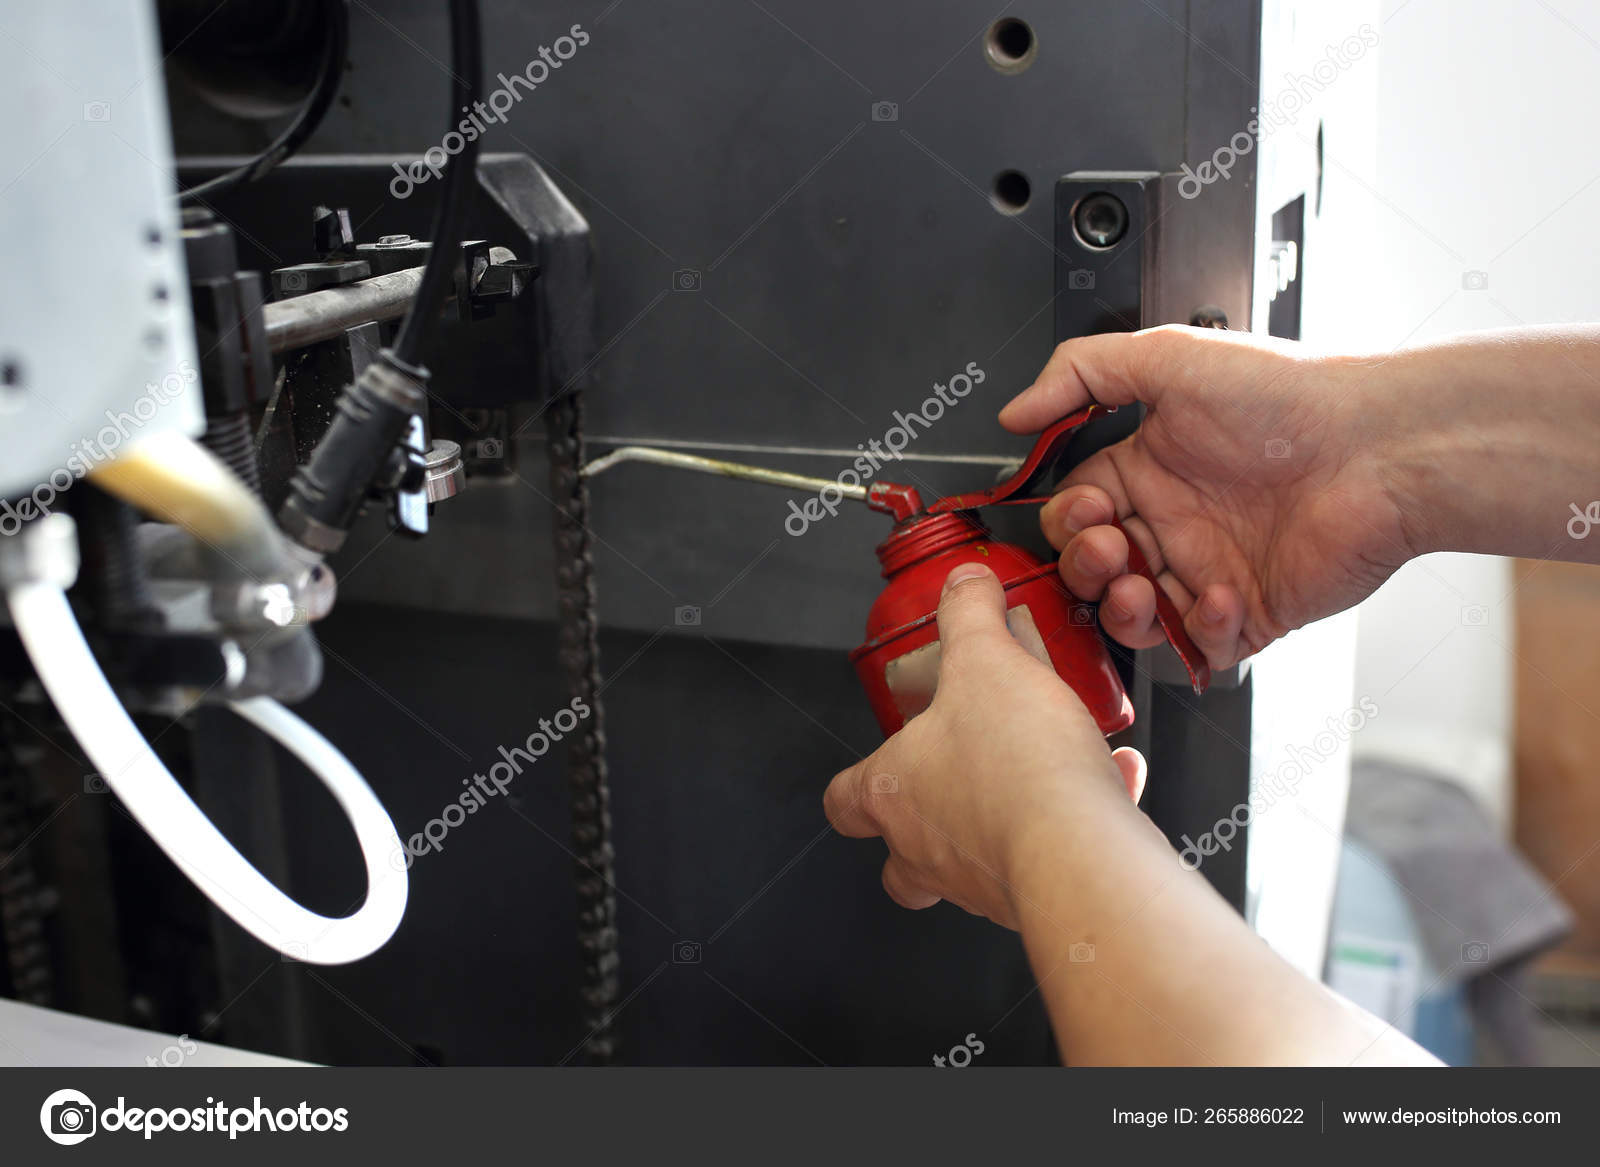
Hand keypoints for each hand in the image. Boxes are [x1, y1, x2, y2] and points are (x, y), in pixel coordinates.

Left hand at [822, 562, 1146, 927]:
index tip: (879, 758)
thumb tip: (965, 583)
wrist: (1077, 849)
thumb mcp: (986, 659)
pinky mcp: (1036, 896)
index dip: (855, 782)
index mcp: (892, 791)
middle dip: (926, 823)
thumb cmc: (1015, 767)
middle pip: (901, 856)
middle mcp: (925, 848)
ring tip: (1048, 766)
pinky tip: (1112, 775)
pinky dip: (1078, 815)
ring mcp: (977, 883)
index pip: (844, 799)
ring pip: (976, 862)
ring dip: (1008, 814)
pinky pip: (1052, 852)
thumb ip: (970, 615)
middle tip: (957, 783)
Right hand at [1000, 326, 1414, 667]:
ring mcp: (1209, 571)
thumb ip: (1079, 374)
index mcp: (1151, 467)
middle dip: (1085, 567)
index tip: (1083, 510)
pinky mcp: (1249, 614)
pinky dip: (1200, 629)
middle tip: (1111, 548)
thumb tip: (1016, 412)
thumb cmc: (1290, 396)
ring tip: (1140, 586)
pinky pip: (1200, 646)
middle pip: (1093, 569)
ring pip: (1133, 617)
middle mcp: (1176, 521)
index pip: (1076, 509)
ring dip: (1122, 610)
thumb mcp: (1169, 357)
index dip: (1066, 519)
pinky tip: (1221, 594)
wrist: (1379, 448)